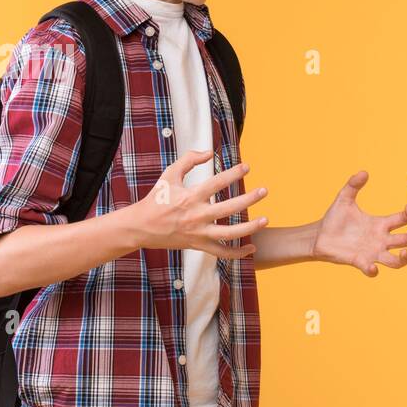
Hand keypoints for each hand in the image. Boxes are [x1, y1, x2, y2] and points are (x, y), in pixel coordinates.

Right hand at [129, 149, 267, 256]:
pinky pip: (221, 252)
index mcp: (190, 197)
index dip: (233, 173)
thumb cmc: (156, 199)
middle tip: (264, 191)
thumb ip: (189, 159)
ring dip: (249, 228)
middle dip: (249, 199)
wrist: (140, 227)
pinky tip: (251, 248)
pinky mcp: (198, 245)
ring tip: (266, 220)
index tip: (247, 167)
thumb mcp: (169, 174)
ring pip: (228, 233)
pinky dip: (237, 253)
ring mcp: (198, 232)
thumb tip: (209, 153)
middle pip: (228, 208)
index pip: (216, 183)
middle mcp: (196, 215)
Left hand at [312, 171, 406, 275]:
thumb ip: (353, 185)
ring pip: (396, 261)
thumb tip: (364, 172)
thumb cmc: (334, 218)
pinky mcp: (360, 262)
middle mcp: (380, 240)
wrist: (319, 235)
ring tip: (404, 253)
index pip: (402, 220)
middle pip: (406, 240)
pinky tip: (372, 267)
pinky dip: (373, 270)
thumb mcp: (344, 199)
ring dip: (404, 259)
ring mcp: (372, 253)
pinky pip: (371, 269)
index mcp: (380, 224)